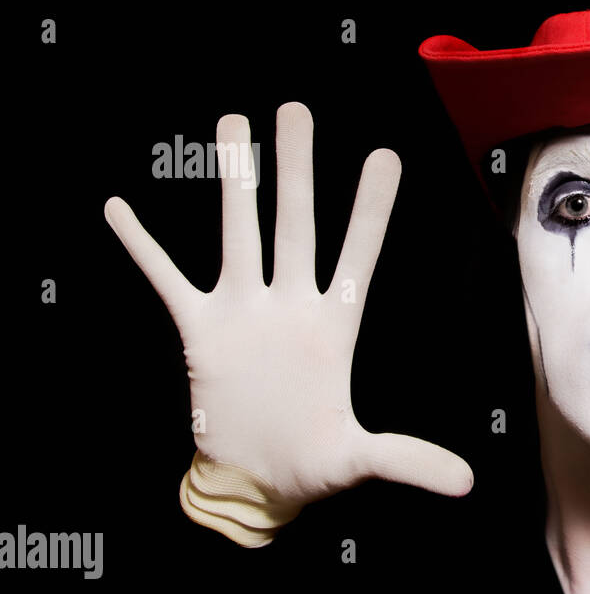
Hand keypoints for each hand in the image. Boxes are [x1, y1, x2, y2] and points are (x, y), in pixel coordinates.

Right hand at [105, 102, 472, 545]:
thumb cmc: (312, 465)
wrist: (256, 482)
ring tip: (231, 125)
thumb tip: (466, 485)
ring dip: (233, 182)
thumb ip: (409, 461)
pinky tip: (119, 209)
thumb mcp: (360, 460)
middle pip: (295, 222)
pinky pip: (167, 280)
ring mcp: (244, 312)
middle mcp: (289, 305)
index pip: (358, 254)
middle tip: (296, 109)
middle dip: (296, 167)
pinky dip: (143, 248)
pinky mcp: (201, 332)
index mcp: (334, 326)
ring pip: (238, 233)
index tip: (386, 156)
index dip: (370, 208)